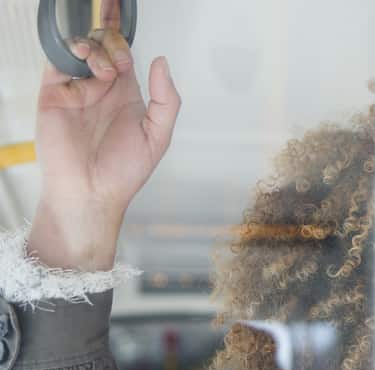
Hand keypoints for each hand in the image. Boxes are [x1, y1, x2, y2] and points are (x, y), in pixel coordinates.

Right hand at [35, 4, 179, 227]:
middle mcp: (101, 87)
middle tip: (120, 63)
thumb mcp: (159, 136)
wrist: (92, 192)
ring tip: (105, 70)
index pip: (125, 53)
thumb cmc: (124, 172)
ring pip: (82, 47)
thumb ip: (167, 99)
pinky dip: (71, 50)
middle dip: (114, 41)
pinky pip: (58, 60)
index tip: (123, 11)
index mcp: (126, 94)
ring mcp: (77, 88)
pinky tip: (86, 60)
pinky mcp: (54, 93)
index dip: (124, 33)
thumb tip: (162, 61)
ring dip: (96, 47)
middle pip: (104, 44)